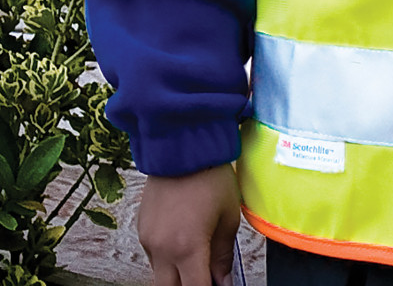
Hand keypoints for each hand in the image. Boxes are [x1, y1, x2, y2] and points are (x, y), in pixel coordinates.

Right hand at [138, 164, 240, 285]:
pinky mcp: (141, 229)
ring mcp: (147, 239)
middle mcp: (162, 248)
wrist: (182, 143)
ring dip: (176, 275)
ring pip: (160, 276)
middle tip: (206, 277)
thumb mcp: (228, 216)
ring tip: (197, 259)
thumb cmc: (210, 175)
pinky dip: (167, 259)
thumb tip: (224, 280)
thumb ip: (224, 255)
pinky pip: (153, 257)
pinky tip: (183, 243)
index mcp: (187, 247)